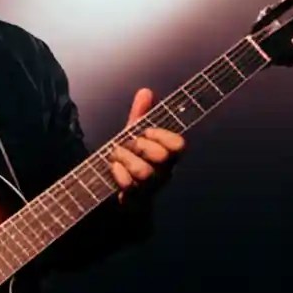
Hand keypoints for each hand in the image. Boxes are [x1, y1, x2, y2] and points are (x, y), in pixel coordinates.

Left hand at [108, 88, 185, 202]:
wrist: (116, 192)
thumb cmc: (129, 160)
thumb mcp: (133, 136)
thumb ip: (140, 116)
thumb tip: (145, 91)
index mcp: (167, 155)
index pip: (179, 145)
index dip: (161, 135)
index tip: (146, 132)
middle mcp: (163, 173)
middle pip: (160, 156)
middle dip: (139, 145)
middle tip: (127, 145)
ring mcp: (150, 188)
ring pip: (143, 171)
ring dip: (124, 159)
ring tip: (116, 156)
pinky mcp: (135, 201)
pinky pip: (128, 186)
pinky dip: (117, 173)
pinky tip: (113, 169)